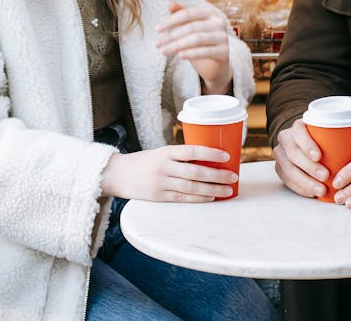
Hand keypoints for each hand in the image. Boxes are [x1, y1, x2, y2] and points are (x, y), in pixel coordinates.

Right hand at [100, 145, 236, 201]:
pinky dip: (199, 198)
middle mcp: (164, 167)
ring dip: (212, 189)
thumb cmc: (143, 162)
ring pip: (192, 187)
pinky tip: (211, 197)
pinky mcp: (159, 197)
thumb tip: (208, 160)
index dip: (211, 153)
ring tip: (228, 189)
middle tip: (234, 176)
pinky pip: (183, 198)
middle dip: (217, 175)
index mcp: (165, 152)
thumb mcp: (160, 153)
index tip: (227, 156)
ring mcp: (161, 183)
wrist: (116, 175)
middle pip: (196, 172)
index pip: (192, 151)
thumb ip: (179, 157)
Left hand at [156, 3, 231, 93]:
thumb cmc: (201, 43)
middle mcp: (218, 23)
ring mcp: (223, 37)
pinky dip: (191, 53)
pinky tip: (180, 56)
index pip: (188, 14)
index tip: (157, 29)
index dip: (171, 21)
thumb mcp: (191, 28)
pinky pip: (205, 52)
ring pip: (197, 39)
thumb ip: (182, 15)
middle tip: (157, 43)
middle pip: (192, 27)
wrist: (216, 65)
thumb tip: (170, 5)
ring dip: (177, 45)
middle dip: (172, 36)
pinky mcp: (224, 52)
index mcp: (210, 13)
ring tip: (163, 51)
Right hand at [273, 120, 331, 198]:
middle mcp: (286, 138)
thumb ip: (348, 142)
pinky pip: (286, 180)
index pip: (298, 132)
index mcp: (299, 127)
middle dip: (309, 167)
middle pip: (293, 153)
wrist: (302, 144)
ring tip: (321, 189)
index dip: (307, 144)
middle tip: (325, 176)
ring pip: (287, 168)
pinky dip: (299, 188)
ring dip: (305, 181)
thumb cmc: (322, 140)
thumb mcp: (332, 136)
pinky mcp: (279, 168)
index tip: (319, 156)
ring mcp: (281, 154)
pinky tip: (311, 193)